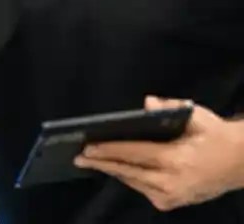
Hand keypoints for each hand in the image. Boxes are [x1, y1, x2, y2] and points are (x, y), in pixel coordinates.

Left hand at [75, 96, 243, 211]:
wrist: (241, 164)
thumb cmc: (216, 136)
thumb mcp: (198, 116)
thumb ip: (171, 107)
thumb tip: (147, 103)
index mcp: (178, 160)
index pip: (135, 154)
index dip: (109, 150)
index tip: (87, 147)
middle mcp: (173, 182)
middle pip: (128, 172)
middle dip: (101, 163)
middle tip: (77, 157)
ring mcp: (173, 196)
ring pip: (133, 182)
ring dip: (112, 171)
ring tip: (89, 161)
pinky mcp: (172, 202)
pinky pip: (142, 189)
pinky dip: (128, 177)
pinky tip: (113, 168)